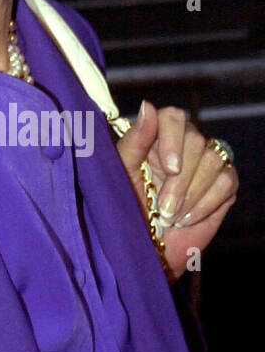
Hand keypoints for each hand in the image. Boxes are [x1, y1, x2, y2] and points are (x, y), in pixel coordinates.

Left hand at [115, 101, 237, 282]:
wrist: (147, 245)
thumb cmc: (128, 206)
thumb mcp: (123, 172)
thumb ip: (135, 140)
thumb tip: (148, 106)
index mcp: (156, 135)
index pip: (173, 116)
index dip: (173, 139)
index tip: (169, 168)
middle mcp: (183, 144)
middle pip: (196, 140)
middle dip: (180, 180)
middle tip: (164, 207)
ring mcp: (206, 162)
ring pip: (212, 160)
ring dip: (192, 194)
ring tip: (172, 215)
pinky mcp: (224, 183)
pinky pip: (227, 181)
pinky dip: (207, 203)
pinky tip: (188, 218)